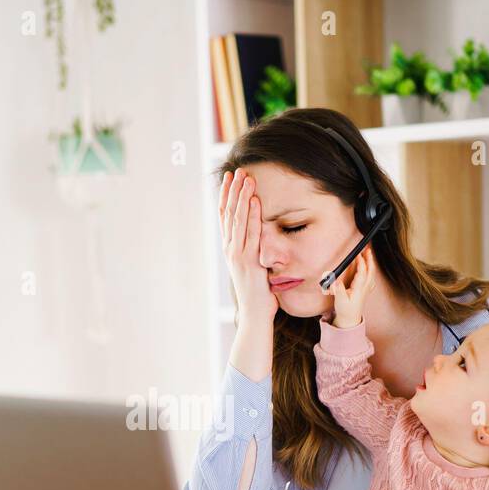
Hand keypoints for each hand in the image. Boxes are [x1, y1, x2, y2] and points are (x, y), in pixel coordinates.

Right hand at [219, 169, 278, 324]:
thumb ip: (255, 255)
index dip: (227, 198)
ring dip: (242, 197)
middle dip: (233, 191)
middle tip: (236, 172)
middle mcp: (231, 250)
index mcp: (231, 251)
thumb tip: (262, 244)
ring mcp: (238, 255)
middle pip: (229, 214)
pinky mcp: (248, 261)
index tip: (230, 180)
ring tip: (246, 178)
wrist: (254, 317)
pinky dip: (252, 215)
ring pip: (238, 220)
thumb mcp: (255, 271)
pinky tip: (253, 200)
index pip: (226, 218)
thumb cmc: (258, 298)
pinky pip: (251, 233)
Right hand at [327, 245, 375, 329]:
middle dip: (370, 260)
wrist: (349, 320)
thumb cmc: (345, 310)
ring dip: (371, 264)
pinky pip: (371, 279)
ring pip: (372, 275)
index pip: (362, 273)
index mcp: (359, 289)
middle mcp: (364, 289)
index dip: (361, 263)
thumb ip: (339, 290)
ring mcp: (366, 290)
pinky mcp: (364, 292)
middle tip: (368, 250)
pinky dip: (371, 272)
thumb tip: (336, 281)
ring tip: (369, 256)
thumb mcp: (340, 301)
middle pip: (370, 272)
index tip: (358, 255)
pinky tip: (370, 270)